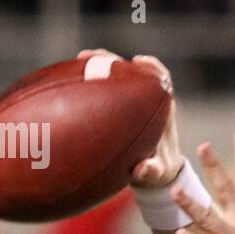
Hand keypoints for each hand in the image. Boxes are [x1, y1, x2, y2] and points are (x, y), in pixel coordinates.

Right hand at [77, 49, 183, 187]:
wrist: (152, 176)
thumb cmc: (157, 173)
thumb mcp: (155, 174)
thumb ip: (151, 171)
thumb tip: (142, 169)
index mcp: (162, 112)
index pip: (162, 80)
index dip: (153, 68)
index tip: (139, 61)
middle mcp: (147, 103)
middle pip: (133, 72)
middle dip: (115, 61)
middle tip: (94, 56)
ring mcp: (131, 105)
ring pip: (117, 77)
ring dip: (100, 65)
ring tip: (80, 59)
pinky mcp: (118, 110)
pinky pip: (105, 90)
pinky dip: (91, 82)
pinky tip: (72, 78)